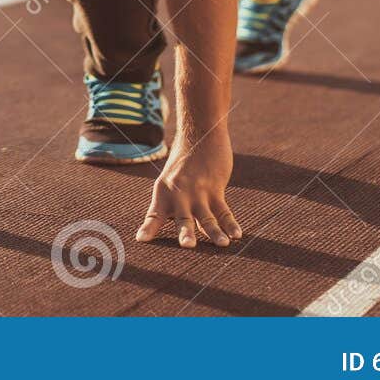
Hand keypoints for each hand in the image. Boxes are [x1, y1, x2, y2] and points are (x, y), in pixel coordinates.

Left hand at [136, 127, 241, 247]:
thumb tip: (179, 229)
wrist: (200, 133)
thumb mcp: (170, 180)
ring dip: (215, 231)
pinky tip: (237, 234)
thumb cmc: (184, 163)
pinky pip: (224, 209)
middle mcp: (179, 193)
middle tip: (187, 246)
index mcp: (163, 193)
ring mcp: (199, 191)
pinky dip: (231, 223)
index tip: (141, 239)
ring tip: (223, 244)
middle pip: (183, 217)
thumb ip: (172, 205)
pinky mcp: (215, 188)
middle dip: (186, 232)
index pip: (154, 215)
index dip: (148, 228)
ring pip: (208, 216)